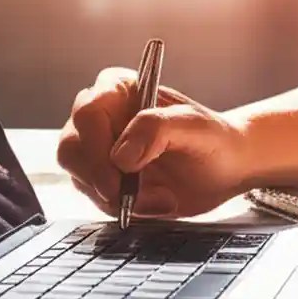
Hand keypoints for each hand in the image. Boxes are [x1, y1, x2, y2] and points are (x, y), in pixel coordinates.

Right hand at [57, 67, 248, 218]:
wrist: (226, 168)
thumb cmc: (213, 138)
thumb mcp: (194, 126)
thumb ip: (157, 129)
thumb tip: (121, 156)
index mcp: (119, 89)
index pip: (88, 112)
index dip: (97, 146)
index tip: (121, 172)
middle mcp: (102, 117)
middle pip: (71, 147)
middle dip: (99, 178)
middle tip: (128, 197)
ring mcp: (99, 149)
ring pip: (79, 177)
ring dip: (117, 197)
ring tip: (159, 197)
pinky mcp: (104, 179)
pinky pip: (95, 198)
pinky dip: (123, 209)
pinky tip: (154, 202)